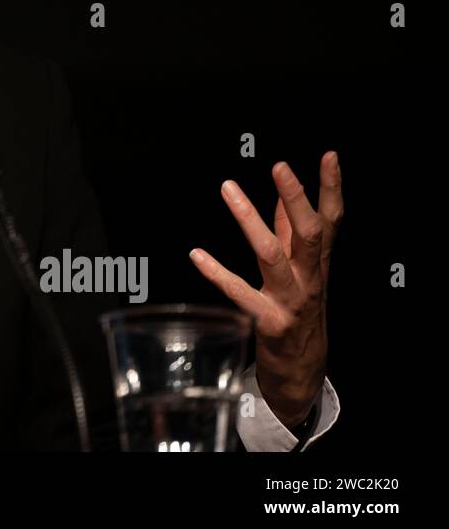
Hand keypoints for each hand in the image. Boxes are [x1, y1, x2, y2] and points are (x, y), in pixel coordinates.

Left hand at [188, 151, 341, 427]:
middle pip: (310, 233)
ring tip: (228, 190)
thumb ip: (290, 235)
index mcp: (318, 263)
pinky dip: (218, 273)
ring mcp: (291, 301)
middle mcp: (310, 279)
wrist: (302, 372)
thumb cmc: (298, 312)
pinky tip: (197, 255)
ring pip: (272, 256)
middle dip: (296, 198)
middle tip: (280, 166)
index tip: (328, 155)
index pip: (332, 220)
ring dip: (249, 220)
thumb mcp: (301, 272)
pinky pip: (241, 294)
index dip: (332, 188)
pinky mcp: (269, 322)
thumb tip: (281, 199)